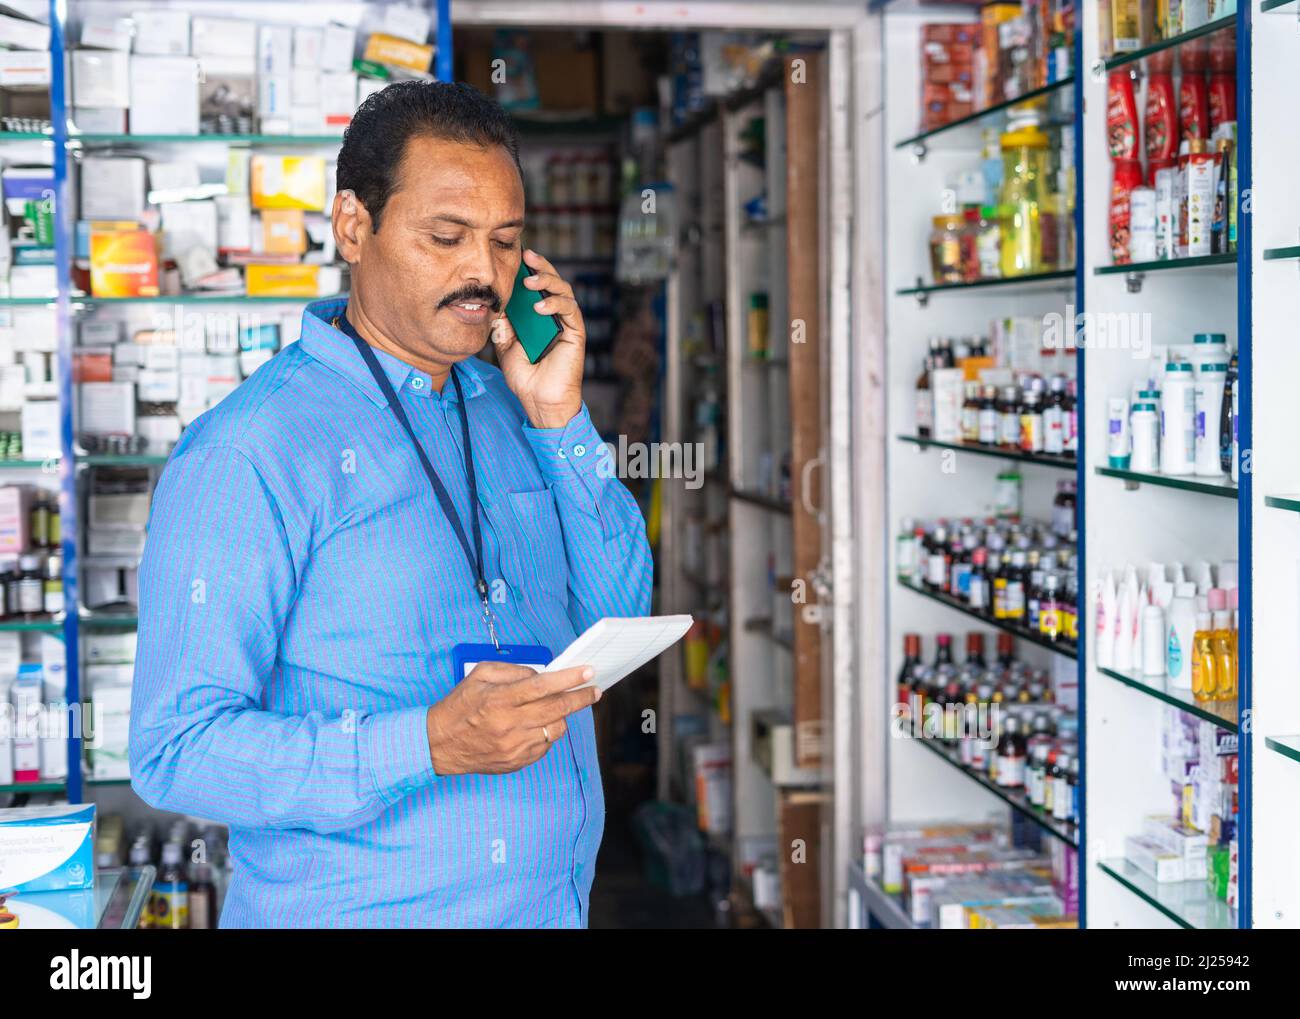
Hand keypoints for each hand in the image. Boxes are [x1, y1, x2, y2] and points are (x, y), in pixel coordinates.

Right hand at [425, 662, 599, 775]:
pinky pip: (545, 746)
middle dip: (580, 698)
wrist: (439, 744)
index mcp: (499, 700)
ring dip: (561, 716)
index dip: (568, 679)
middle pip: (557, 710)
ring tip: (554, 708)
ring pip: (555, 729)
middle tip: (594, 691)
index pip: (542, 687)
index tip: (588, 672)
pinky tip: (536, 725)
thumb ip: (513, 671)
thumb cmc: (459, 706)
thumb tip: (542, 675)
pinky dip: (546, 733)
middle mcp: (509, 725)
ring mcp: (514, 747)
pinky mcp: (516, 762)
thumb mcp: (479, 676)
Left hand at [491, 249, 585, 428]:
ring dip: (548, 281)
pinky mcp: (576, 332)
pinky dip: (556, 304)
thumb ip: (502, 326)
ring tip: (531, 282)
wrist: (539, 400)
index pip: (535, 288)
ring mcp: (566, 323)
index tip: (516, 257)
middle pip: (552, 283)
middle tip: (528, 257)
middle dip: (541, 267)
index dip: (528, 271)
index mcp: (537, 318)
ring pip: (564, 291)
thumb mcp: (505, 347)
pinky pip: (570, 310)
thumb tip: (497, 304)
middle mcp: (554, 317)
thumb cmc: (525, 378)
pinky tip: (540, 307)